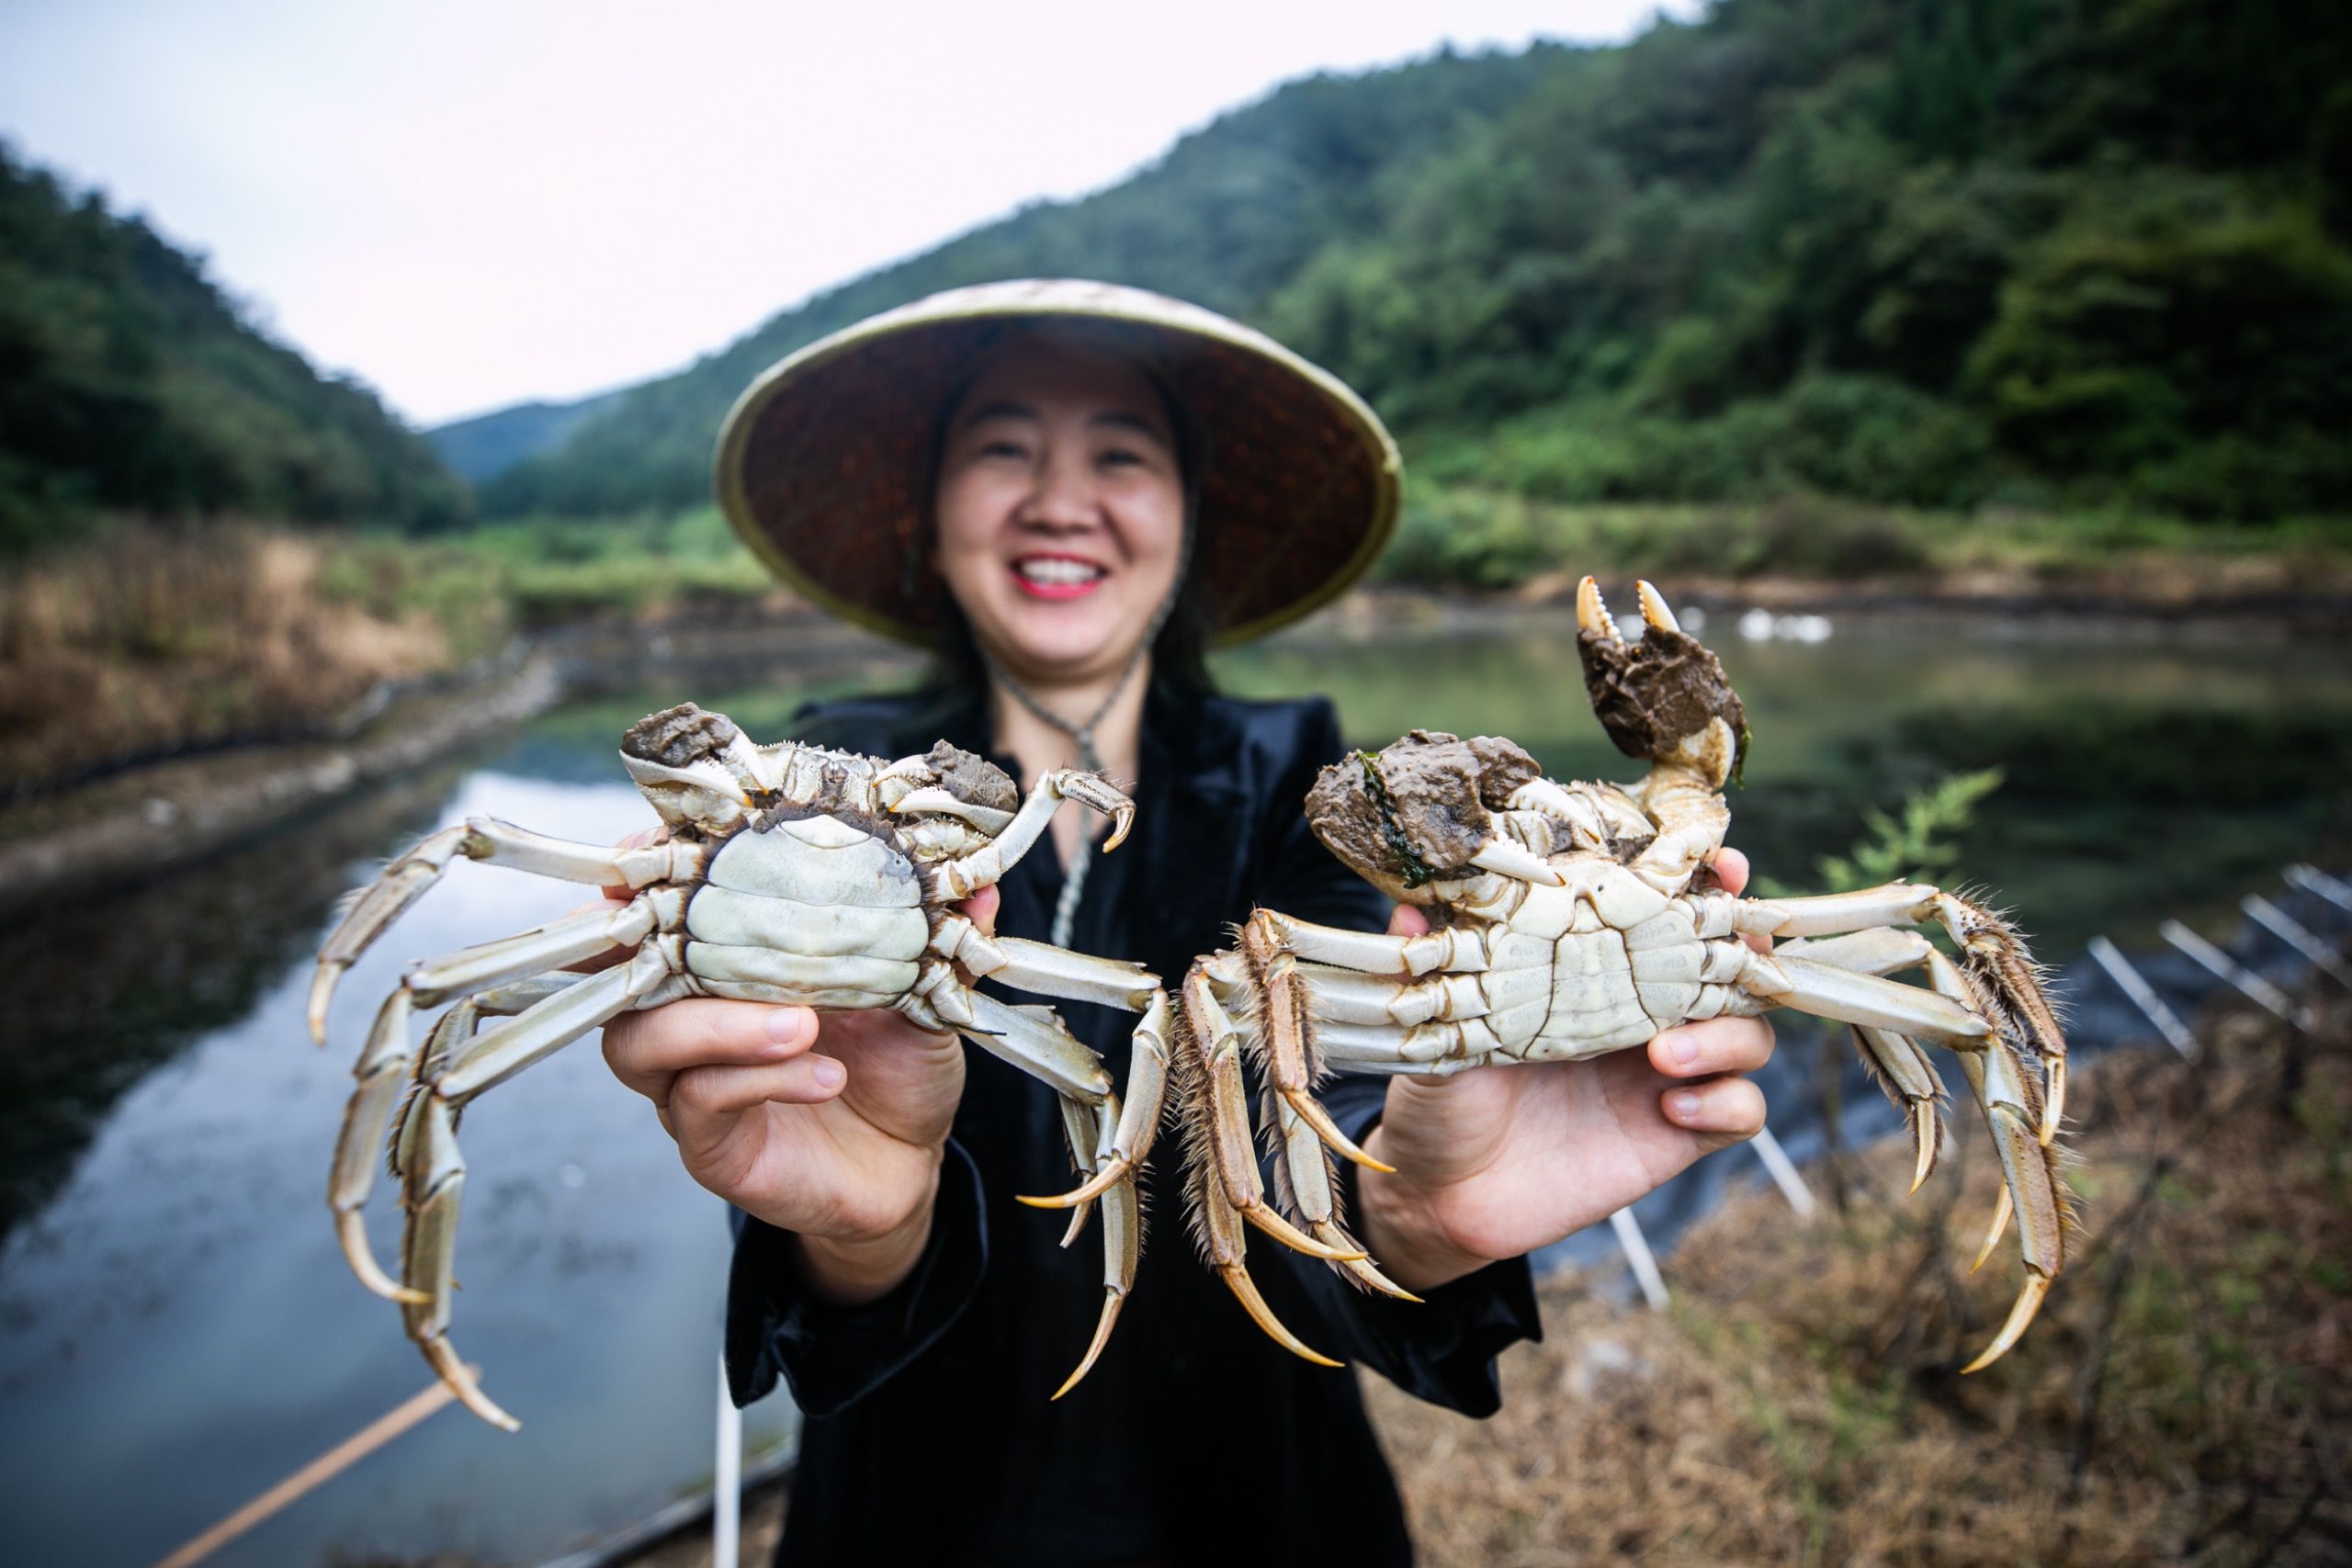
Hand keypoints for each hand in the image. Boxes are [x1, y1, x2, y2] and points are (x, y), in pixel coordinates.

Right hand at [598, 863, 991, 1304]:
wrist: (910, 1162)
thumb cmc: (895, 1063)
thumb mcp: (921, 990)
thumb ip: (935, 939)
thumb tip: (979, 887)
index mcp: (725, 962)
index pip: (651, 909)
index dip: (638, 874)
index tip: (656, 846)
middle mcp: (687, 1017)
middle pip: (619, 973)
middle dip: (650, 942)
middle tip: (712, 926)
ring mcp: (686, 1084)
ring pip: (641, 1043)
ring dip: (716, 1025)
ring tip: (801, 1023)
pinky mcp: (708, 1145)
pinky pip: (700, 1104)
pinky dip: (761, 1080)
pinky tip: (824, 1075)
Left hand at [1354, 848, 1776, 1291]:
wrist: (1439, 1196)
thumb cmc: (1439, 1099)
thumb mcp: (1433, 1030)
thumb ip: (1432, 971)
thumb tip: (1409, 910)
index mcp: (1588, 973)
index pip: (1664, 914)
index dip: (1704, 885)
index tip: (1720, 867)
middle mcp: (1637, 1014)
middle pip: (1729, 965)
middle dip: (1746, 946)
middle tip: (1735, 943)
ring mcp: (1663, 1074)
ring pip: (1749, 1035)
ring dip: (1728, 1035)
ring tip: (1664, 1053)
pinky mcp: (1675, 1135)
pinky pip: (1741, 1111)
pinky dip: (1725, 1102)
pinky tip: (1670, 1108)